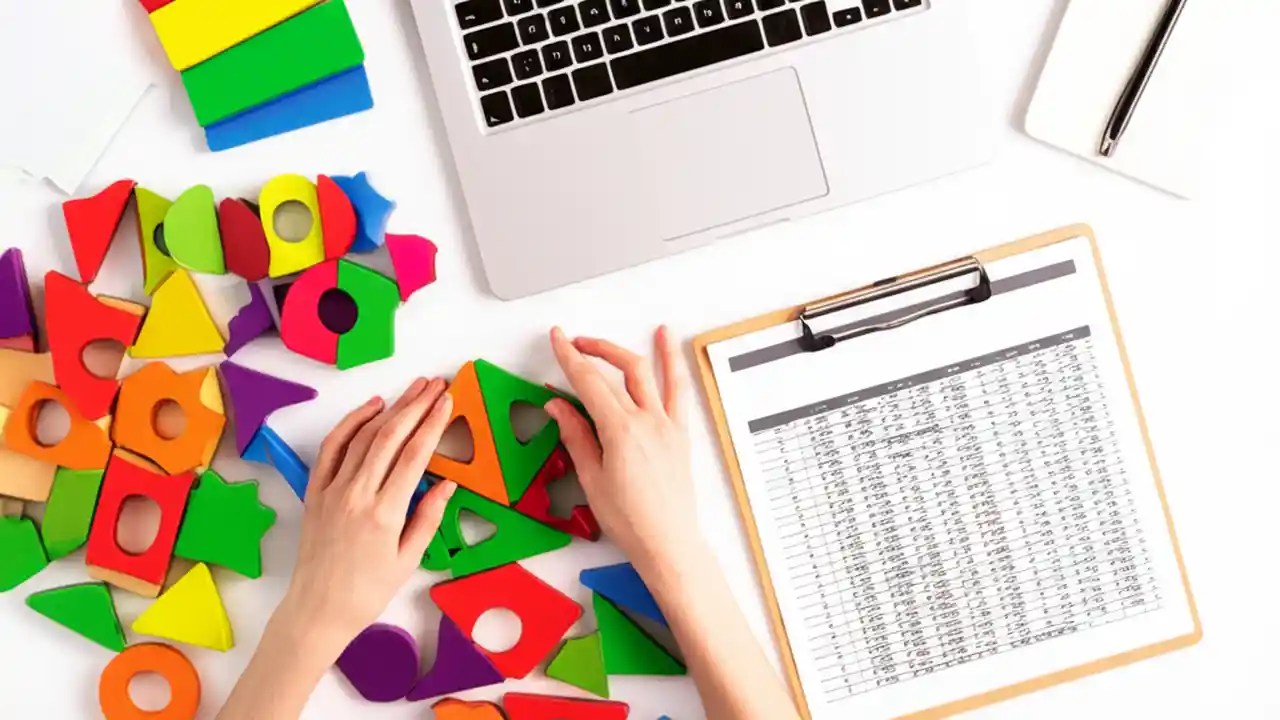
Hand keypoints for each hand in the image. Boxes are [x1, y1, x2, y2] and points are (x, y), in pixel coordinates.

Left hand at [278, 378, 457, 653]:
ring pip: (364, 436)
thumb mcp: (409, 559)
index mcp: (384, 513)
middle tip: (436, 385)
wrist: (318, 609)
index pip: (414, 455)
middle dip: (416, 406)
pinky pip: (333, 447)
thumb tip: (448, 483)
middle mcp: (356, 495)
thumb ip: (429, 517)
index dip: (433, 424)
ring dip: (391, 408)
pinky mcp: (315, 491)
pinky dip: (352, 423)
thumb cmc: (368, 591)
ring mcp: (332, 490)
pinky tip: (372, 408)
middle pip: (390, 437)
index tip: (447, 402)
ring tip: (413, 389)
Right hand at [545, 326, 701, 574]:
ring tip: (619, 336)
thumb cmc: (631, 520)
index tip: (557, 339)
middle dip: (594, 350)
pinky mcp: (680, 433)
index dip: (570, 357)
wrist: (667, 542)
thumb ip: (576, 436)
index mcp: (621, 431)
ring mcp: (667, 425)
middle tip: (574, 345)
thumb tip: (559, 406)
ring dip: (629, 350)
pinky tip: (669, 345)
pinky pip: (678, 389)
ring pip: (650, 372)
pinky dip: (673, 364)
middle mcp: (647, 421)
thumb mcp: (592, 478)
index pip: (589, 382)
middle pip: (619, 370)